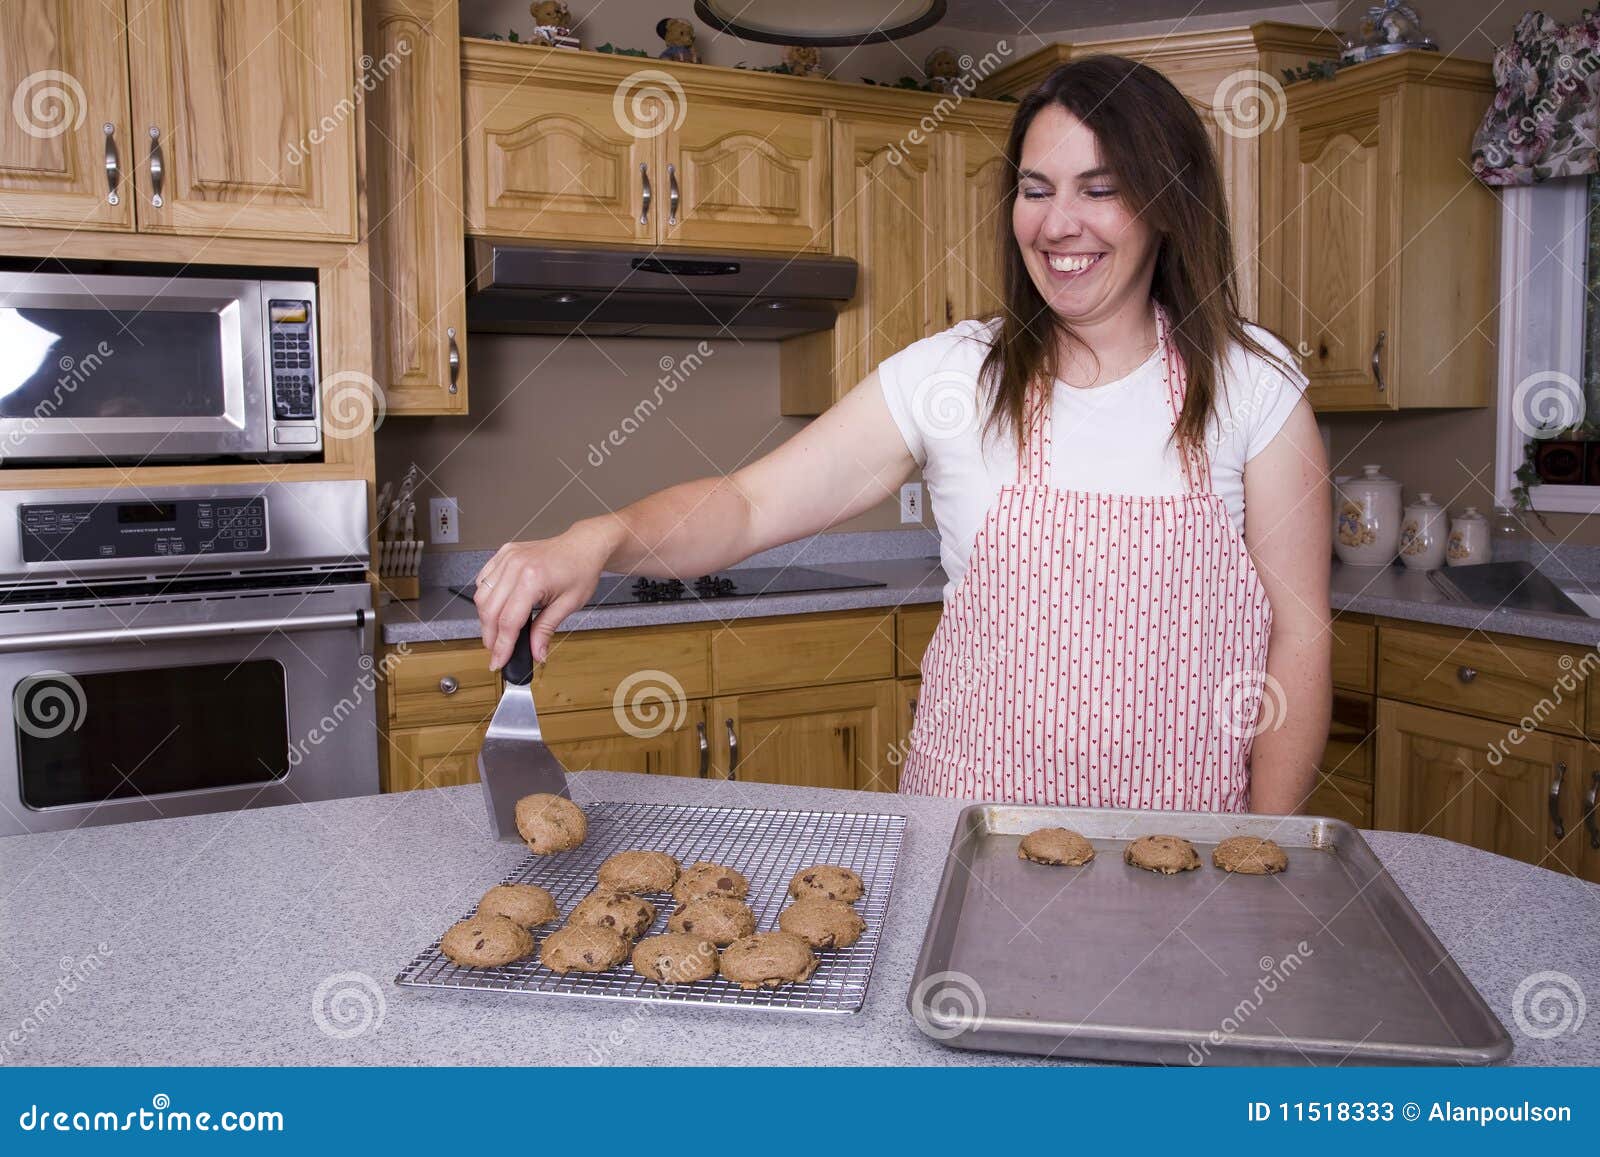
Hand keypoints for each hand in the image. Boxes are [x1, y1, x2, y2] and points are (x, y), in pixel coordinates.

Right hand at [473, 524, 610, 669]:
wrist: (583, 546)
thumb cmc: (581, 570)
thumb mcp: (568, 605)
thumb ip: (546, 630)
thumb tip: (536, 653)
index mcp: (533, 579)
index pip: (508, 621)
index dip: (501, 646)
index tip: (498, 662)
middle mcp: (515, 566)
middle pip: (490, 611)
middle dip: (491, 637)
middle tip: (497, 652)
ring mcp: (507, 558)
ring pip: (482, 596)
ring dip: (486, 619)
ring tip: (497, 633)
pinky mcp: (504, 554)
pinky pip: (483, 580)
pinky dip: (486, 598)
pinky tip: (496, 608)